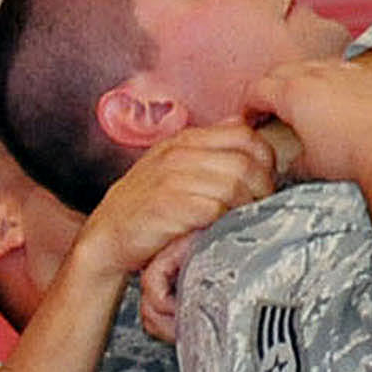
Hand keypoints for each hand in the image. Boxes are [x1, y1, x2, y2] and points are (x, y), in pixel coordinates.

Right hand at [69, 123, 280, 337]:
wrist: (106, 237)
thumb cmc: (145, 206)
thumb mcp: (172, 167)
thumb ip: (206, 150)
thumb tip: (245, 134)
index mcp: (184, 140)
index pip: (244, 134)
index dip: (264, 157)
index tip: (265, 179)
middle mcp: (179, 154)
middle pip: (246, 162)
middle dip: (262, 187)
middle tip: (259, 205)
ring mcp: (173, 179)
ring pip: (235, 185)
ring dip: (247, 206)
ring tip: (243, 219)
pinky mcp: (169, 207)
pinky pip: (216, 209)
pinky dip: (226, 220)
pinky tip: (222, 229)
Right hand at [248, 57, 371, 222]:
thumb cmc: (350, 159)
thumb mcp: (308, 166)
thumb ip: (289, 161)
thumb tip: (286, 164)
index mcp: (292, 94)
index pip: (256, 90)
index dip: (248, 106)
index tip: (250, 120)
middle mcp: (315, 74)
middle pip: (279, 72)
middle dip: (270, 89)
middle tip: (270, 111)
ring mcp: (342, 70)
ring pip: (309, 66)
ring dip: (298, 80)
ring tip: (301, 102)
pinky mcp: (366, 75)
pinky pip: (337, 68)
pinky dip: (327, 78)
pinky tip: (334, 96)